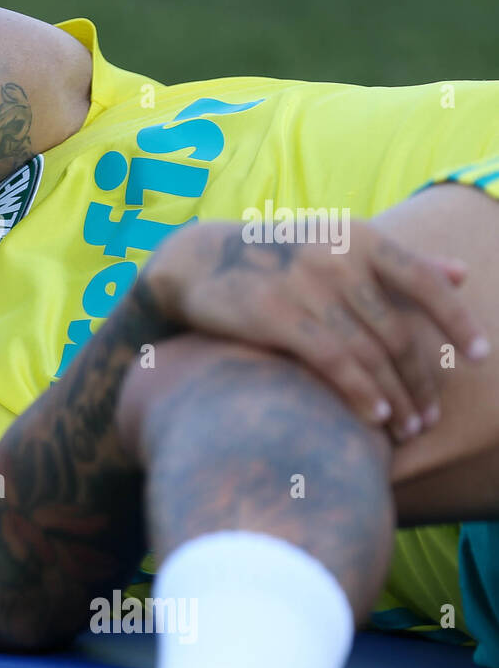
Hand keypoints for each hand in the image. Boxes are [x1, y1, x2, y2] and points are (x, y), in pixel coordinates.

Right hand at [144, 219, 488, 439]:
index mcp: (362, 238)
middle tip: (429, 419)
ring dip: (395, 397)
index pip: (427, 282)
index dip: (458, 322)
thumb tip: (462, 274)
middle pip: (398, 333)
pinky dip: (359, 392)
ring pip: (370, 354)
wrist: (198, 260)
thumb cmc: (274, 257)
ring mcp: (309, 288)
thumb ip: (398, 261)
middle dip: (420, 382)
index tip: (481, 357)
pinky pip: (334, 362)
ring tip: (407, 429)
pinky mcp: (278, 317)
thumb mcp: (337, 243)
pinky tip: (373, 417)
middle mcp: (340, 260)